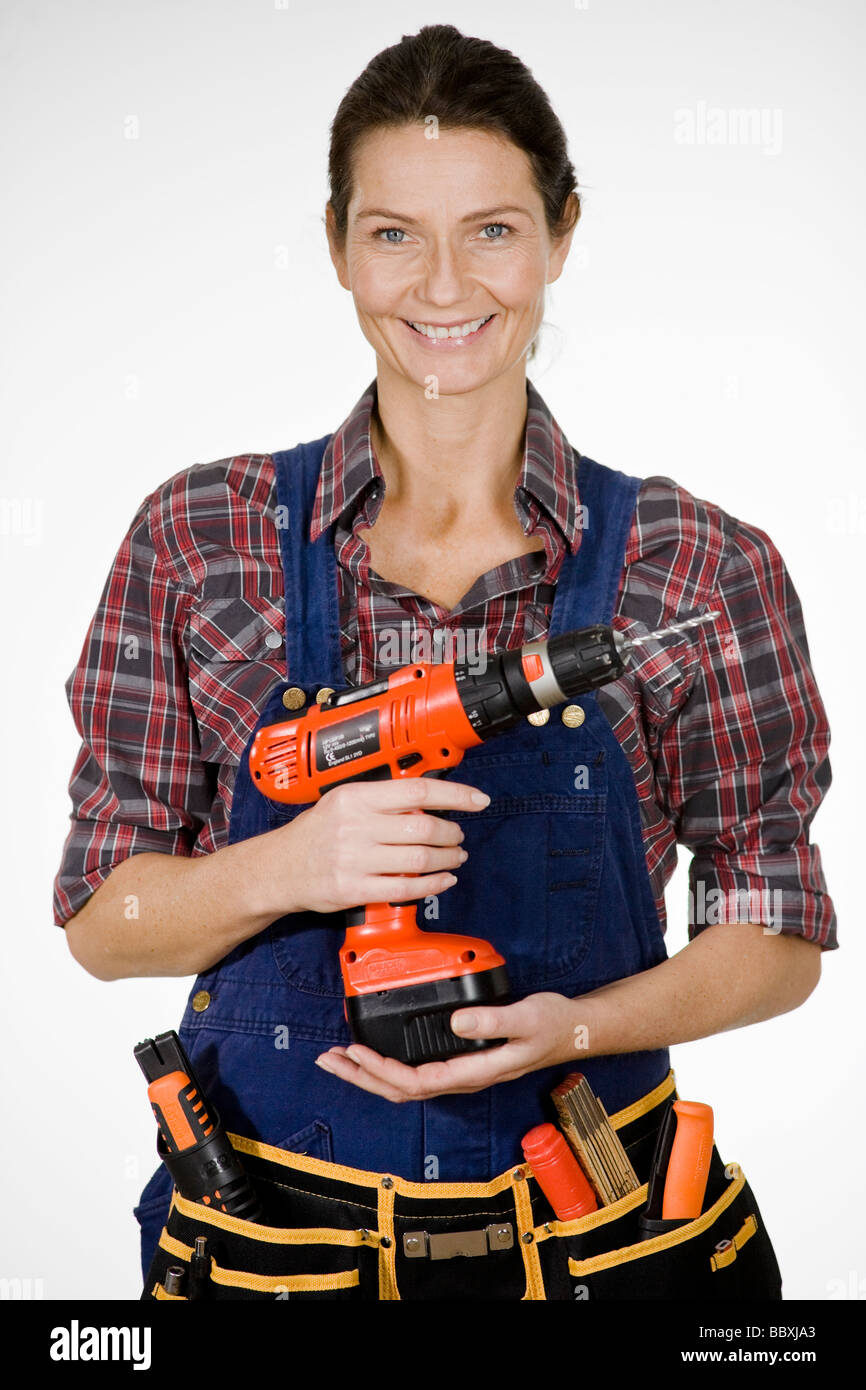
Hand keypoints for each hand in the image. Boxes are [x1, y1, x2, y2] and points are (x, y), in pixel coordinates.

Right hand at [256, 775, 489, 916]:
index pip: (417, 790)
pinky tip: (444, 880)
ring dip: (447, 858)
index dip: (455, 795)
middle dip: (452, 833)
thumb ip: (382, 800)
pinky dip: (433, 884)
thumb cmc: (315, 833)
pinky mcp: (355, 889)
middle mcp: (356, 826)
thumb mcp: (342, 802)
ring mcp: (355, 859)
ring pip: (420, 858)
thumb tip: (430, 799)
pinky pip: (406, 888)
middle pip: (424, 826)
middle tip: (458, 835)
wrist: (278, 868)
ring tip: (454, 856)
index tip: (478, 800)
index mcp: (356, 797)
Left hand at [315, 992, 579, 1100]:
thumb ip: (493, 1020)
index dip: (381, 1069)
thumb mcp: (527, 1018)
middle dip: (361, 1077)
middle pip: (400, 1089)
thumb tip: (457, 1022)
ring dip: (369, 1073)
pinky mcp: (461, 1061)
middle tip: (329, 1058)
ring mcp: (461, 1073)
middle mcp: (462, 1078)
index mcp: (473, 1073)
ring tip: (341, 1058)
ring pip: (405, 1083)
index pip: (416, 1081)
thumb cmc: (552, 1025)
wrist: (574, 1030)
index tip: (355, 1050)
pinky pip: (416, 1071)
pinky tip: (378, 1052)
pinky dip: (389, 1063)